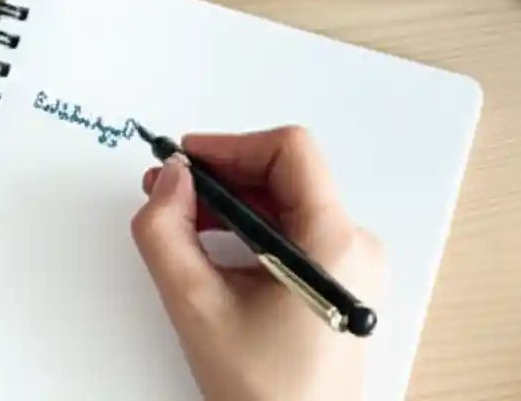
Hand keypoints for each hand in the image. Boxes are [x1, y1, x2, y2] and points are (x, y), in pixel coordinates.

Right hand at [132, 126, 385, 400]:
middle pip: (287, 174)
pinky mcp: (339, 281)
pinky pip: (294, 232)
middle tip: (171, 189)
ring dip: (233, 203)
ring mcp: (351, 265)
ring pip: (287, 203)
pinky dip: (250, 229)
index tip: (187, 159)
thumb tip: (168, 180)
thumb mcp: (197, 307)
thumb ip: (166, 234)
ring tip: (184, 221)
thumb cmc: (266, 393)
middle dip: (223, 175)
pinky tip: (213, 247)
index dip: (230, 145)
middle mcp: (354, 246)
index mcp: (334, 243)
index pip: (289, 152)